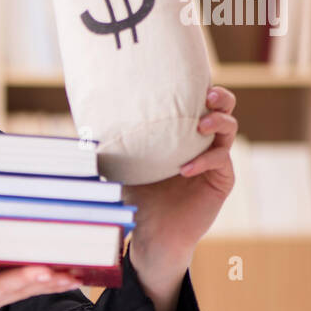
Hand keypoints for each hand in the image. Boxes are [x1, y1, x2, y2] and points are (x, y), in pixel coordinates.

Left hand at [122, 84, 238, 270]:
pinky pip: (222, 161)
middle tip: (207, 95)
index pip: (196, 102)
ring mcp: (215, 160)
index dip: (199, 87)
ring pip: (229, 130)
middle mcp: (203, 142)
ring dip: (217, 122)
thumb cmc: (137, 195)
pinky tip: (185, 168)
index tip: (189, 78)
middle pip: (224, 109)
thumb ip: (112, 145)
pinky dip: (205, 160)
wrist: (151, 232)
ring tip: (200, 126)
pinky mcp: (222, 180)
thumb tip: (81, 130)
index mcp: (182, 132)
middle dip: (219, 97)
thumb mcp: (123, 165)